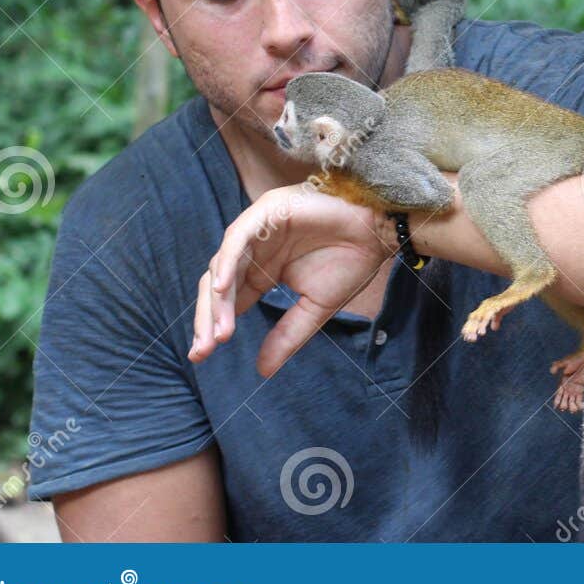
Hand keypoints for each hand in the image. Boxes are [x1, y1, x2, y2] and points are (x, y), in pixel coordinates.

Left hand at [188, 182, 394, 376]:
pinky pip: (238, 239)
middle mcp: (255, 250)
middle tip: (203, 350)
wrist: (380, 230)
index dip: (214, 325)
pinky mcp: (266, 211)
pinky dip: (227, 263)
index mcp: (264, 270)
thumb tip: (262, 371)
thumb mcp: (315, 308)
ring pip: (222, 265)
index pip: (230, 300)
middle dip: (208, 318)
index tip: (204, 355)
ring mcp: (258, 229)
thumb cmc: (353, 261)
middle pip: (218, 286)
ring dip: (218, 300)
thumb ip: (287, 335)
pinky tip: (222, 290)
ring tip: (220, 331)